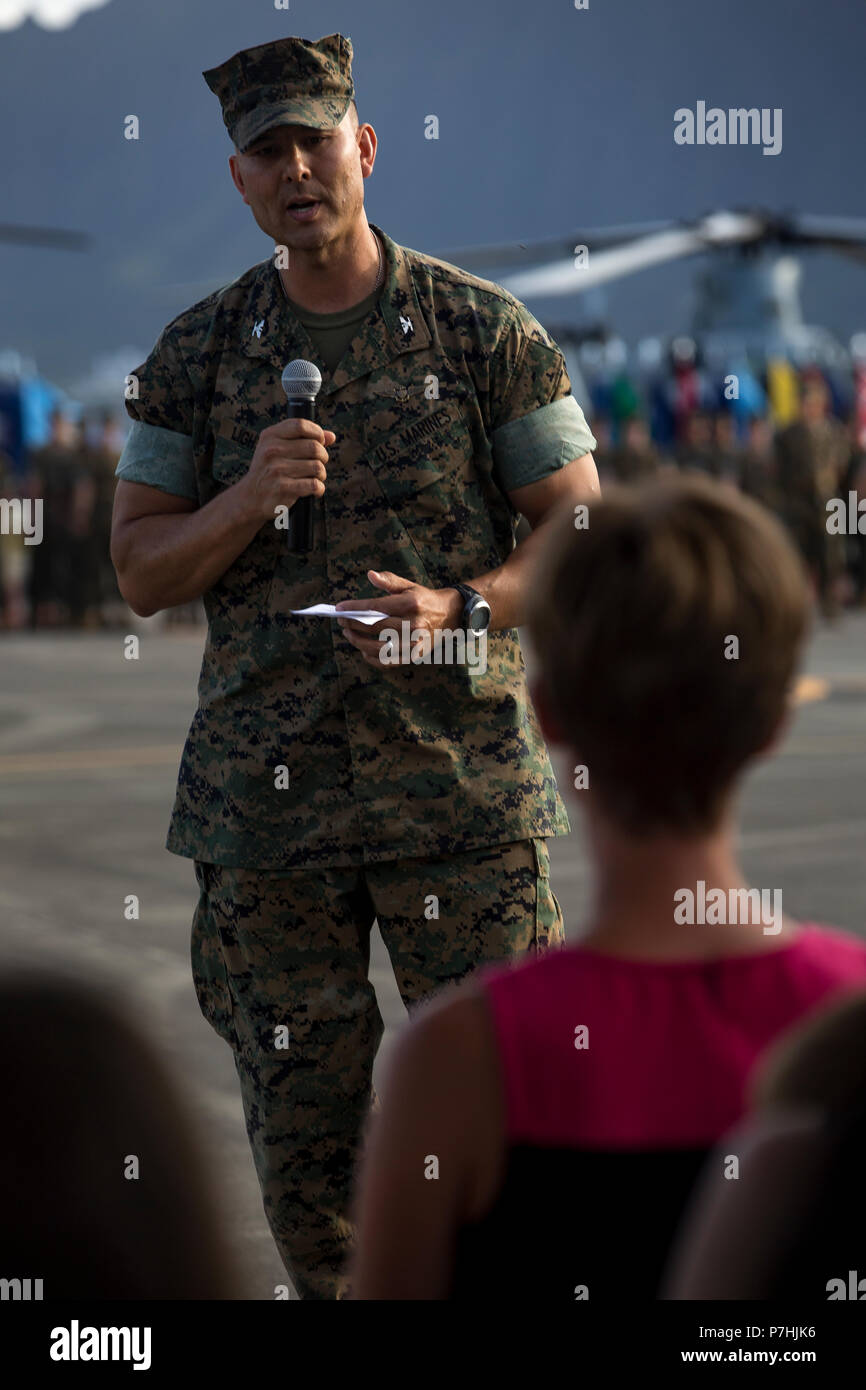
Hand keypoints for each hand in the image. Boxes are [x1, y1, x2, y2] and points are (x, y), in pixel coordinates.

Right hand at [235, 419, 335, 523]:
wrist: (250, 498)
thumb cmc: (268, 470)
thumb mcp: (277, 448)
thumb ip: (303, 439)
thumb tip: (331, 436)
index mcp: (270, 436)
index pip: (300, 425)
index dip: (317, 432)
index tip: (320, 441)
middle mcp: (272, 451)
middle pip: (314, 447)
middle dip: (323, 456)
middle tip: (319, 463)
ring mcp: (276, 469)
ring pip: (317, 467)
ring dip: (321, 474)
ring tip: (315, 478)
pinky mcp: (282, 488)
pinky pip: (314, 485)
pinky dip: (319, 489)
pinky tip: (315, 490)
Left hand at [335, 570, 463, 668]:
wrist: (451, 615)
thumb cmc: (424, 599)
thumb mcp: (409, 586)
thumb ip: (389, 580)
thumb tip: (370, 575)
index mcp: (410, 603)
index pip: (376, 607)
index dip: (355, 608)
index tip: (339, 609)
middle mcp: (413, 623)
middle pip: (375, 627)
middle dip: (353, 624)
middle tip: (341, 621)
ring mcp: (414, 642)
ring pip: (379, 646)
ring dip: (359, 642)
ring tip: (349, 634)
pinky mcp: (415, 655)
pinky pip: (389, 661)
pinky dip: (373, 658)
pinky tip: (363, 651)